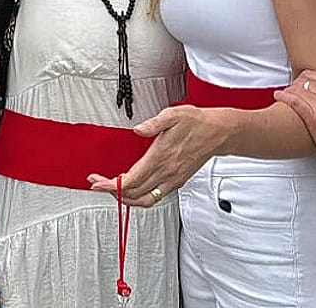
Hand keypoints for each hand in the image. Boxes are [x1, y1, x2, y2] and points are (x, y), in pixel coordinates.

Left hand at [86, 105, 227, 205]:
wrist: (218, 133)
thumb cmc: (196, 123)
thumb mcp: (174, 114)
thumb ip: (154, 123)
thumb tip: (138, 129)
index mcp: (161, 157)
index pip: (130, 181)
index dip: (110, 185)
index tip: (96, 182)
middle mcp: (166, 173)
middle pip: (133, 194)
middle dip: (112, 192)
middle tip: (98, 183)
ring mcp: (172, 180)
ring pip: (144, 200)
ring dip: (125, 199)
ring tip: (112, 189)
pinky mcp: (177, 182)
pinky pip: (154, 197)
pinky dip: (139, 198)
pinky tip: (132, 189)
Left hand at [274, 50, 315, 166]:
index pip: (312, 74)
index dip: (303, 77)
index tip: (299, 82)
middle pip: (303, 81)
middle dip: (295, 84)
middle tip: (291, 89)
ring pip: (297, 90)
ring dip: (289, 90)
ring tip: (284, 94)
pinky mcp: (314, 119)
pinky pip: (295, 102)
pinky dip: (284, 97)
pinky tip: (278, 96)